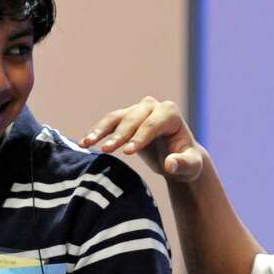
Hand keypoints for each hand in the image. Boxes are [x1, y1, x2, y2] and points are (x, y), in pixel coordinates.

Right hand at [80, 96, 204, 180]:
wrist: (177, 158)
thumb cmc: (186, 162)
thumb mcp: (190, 166)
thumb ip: (182, 164)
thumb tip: (170, 164)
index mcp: (170, 113)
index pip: (152, 124)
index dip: (139, 137)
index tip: (127, 153)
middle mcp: (153, 107)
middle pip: (133, 119)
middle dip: (119, 135)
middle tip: (107, 150)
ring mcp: (138, 110)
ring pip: (117, 118)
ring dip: (101, 130)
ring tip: (88, 143)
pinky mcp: (126, 118)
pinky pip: (109, 123)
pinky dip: (97, 132)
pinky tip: (84, 143)